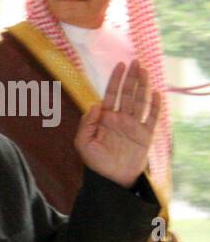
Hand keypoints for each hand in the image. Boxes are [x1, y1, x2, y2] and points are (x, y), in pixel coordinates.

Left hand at [74, 61, 159, 188]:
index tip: (120, 65)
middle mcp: (121, 119)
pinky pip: (152, 118)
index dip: (116, 80)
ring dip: (143, 86)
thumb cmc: (95, 163)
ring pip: (140, 101)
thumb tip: (95, 105)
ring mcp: (134, 126)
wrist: (111, 179)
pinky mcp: (145, 135)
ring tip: (145, 71)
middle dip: (131, 78)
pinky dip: (155, 106)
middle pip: (127, 94)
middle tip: (136, 62)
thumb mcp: (83, 143)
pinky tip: (157, 93)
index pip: (111, 95)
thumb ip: (86, 124)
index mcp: (105, 119)